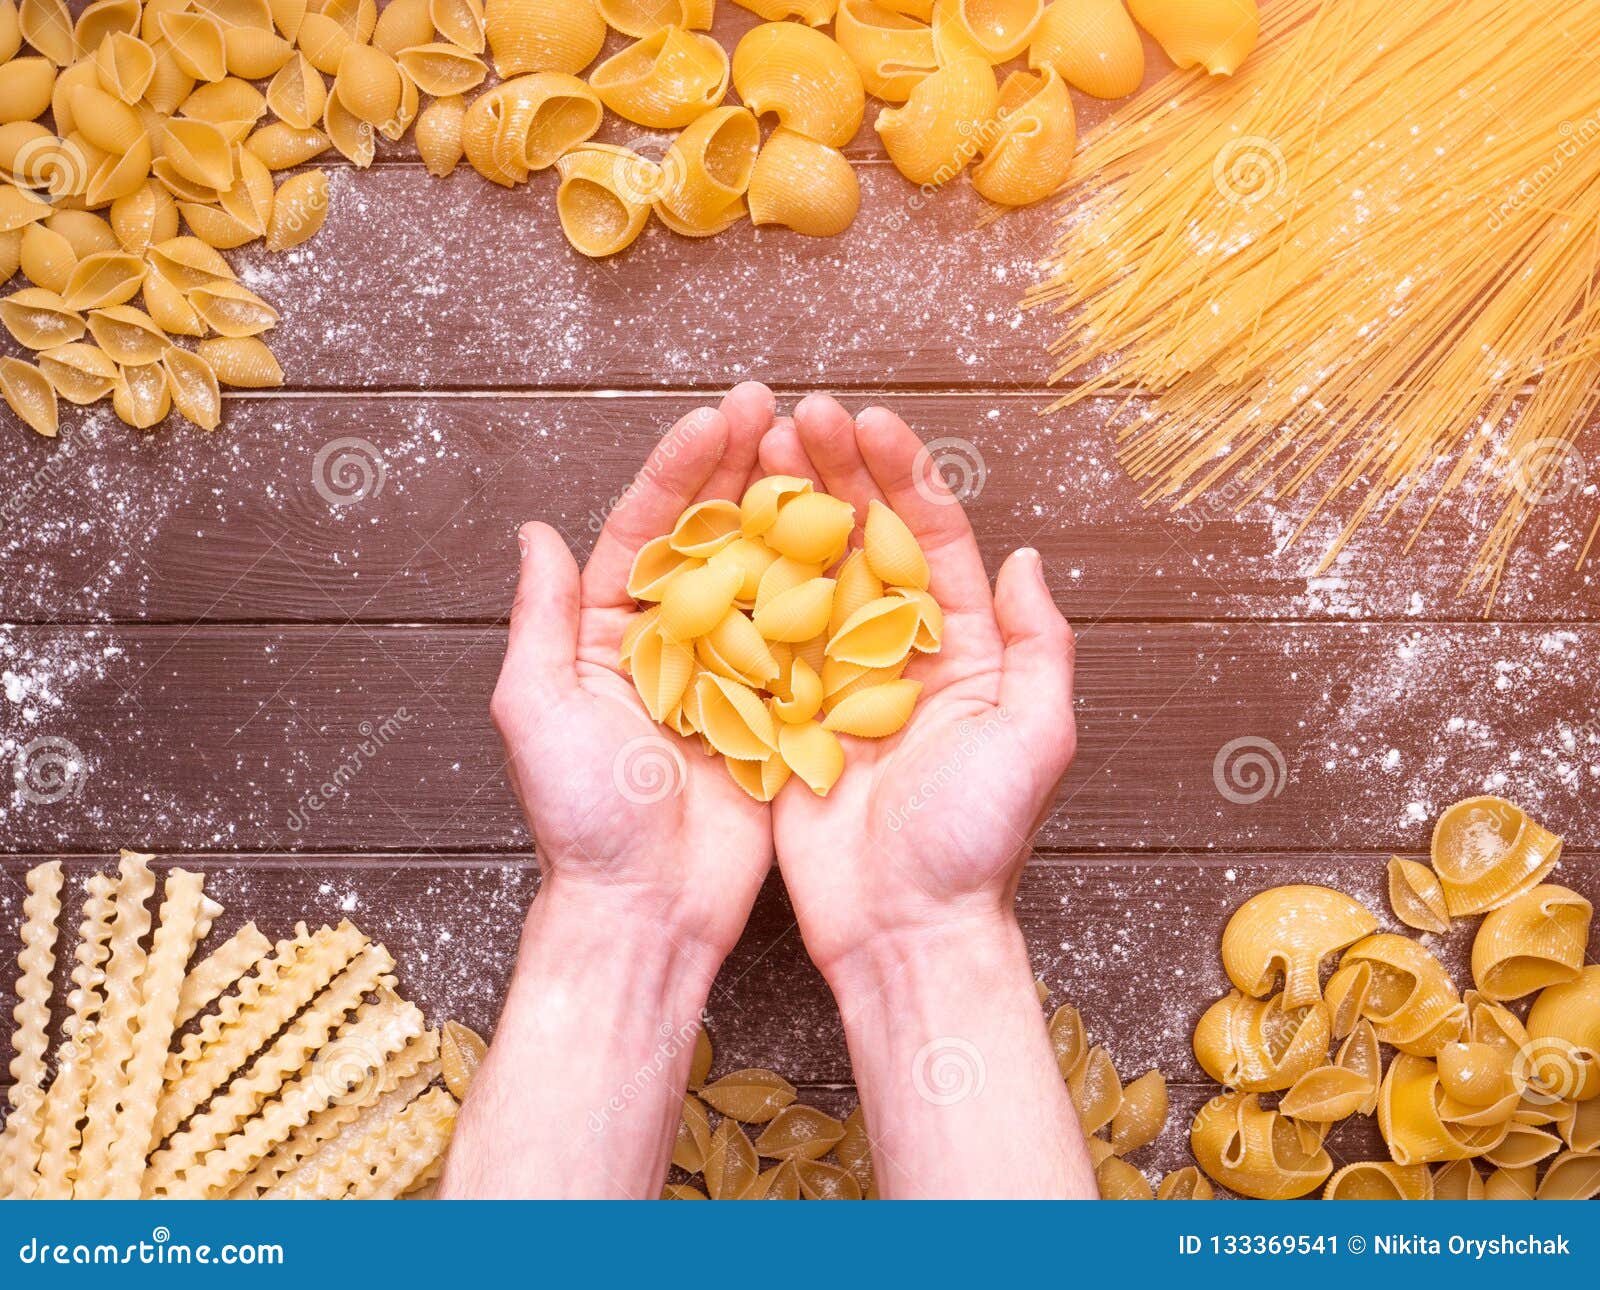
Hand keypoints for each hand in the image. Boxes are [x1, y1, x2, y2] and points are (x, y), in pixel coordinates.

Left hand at [489, 383, 778, 963]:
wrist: (649, 909)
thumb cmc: (583, 818)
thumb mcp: (537, 709)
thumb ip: (541, 618)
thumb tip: (535, 531)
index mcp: (610, 632)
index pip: (648, 529)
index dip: (682, 470)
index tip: (719, 417)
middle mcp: (671, 641)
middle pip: (711, 536)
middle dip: (742, 468)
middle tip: (778, 406)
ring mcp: (728, 673)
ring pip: (764, 573)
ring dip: (789, 510)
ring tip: (820, 448)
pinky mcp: (777, 708)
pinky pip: (805, 636)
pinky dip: (828, 586)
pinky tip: (857, 535)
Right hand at [761, 395, 1076, 975]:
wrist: (904, 929)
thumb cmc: (977, 842)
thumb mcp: (1034, 739)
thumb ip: (1038, 646)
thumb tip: (1027, 559)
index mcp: (961, 649)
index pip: (932, 540)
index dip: (902, 477)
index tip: (867, 422)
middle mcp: (898, 653)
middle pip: (866, 543)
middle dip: (836, 473)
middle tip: (799, 414)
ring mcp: (838, 681)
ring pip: (808, 576)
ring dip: (784, 510)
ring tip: (754, 448)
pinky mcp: (787, 714)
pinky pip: (763, 637)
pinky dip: (743, 585)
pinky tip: (717, 532)